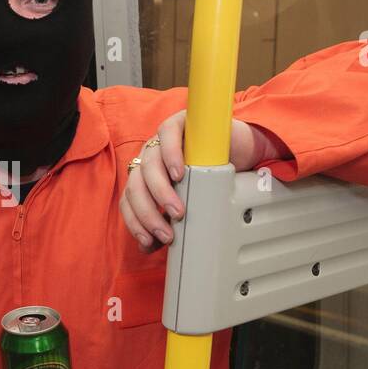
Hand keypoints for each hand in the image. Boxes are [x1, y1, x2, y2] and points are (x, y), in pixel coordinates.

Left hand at [119, 111, 279, 253]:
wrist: (238, 151)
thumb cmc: (211, 178)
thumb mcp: (189, 203)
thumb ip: (169, 220)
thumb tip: (149, 246)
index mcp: (144, 178)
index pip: (129, 201)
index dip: (135, 222)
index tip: (150, 242)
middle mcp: (148, 158)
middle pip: (135, 186)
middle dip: (148, 214)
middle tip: (167, 234)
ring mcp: (160, 140)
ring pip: (148, 165)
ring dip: (160, 192)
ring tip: (178, 211)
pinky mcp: (177, 122)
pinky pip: (166, 136)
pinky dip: (170, 155)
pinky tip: (178, 173)